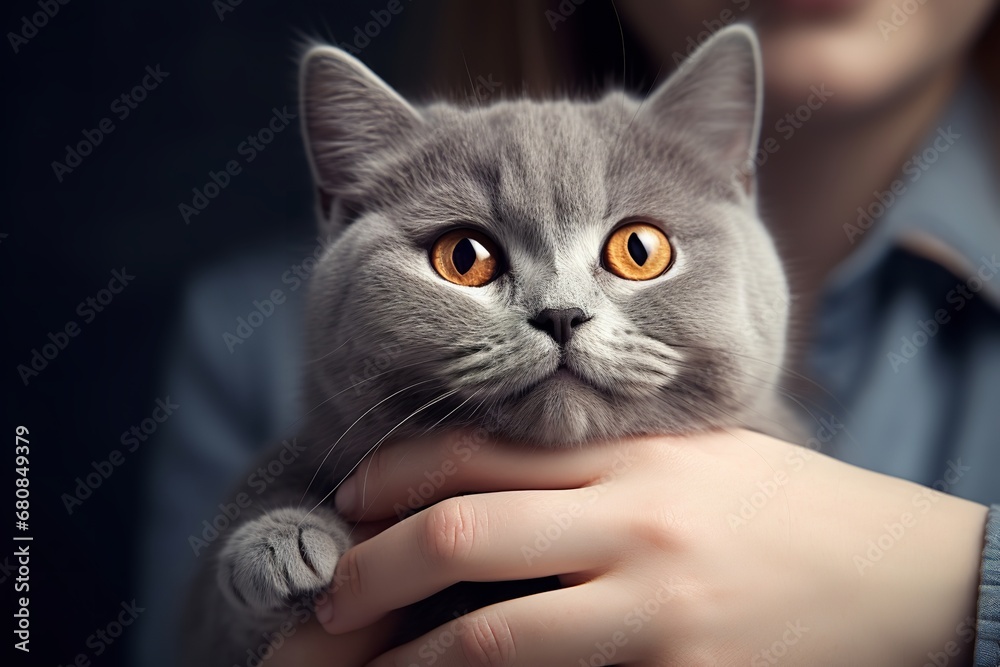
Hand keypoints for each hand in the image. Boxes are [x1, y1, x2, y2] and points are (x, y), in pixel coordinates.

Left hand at [317, 429, 985, 665]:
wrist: (903, 578)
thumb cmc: (786, 508)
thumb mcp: (693, 457)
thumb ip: (601, 460)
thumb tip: (493, 476)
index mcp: (632, 459)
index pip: (476, 455)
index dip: (392, 479)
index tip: (350, 503)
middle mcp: (633, 527)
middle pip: (458, 537)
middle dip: (369, 570)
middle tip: (327, 596)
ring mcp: (653, 616)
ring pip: (487, 639)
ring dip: (403, 659)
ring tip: (357, 663)